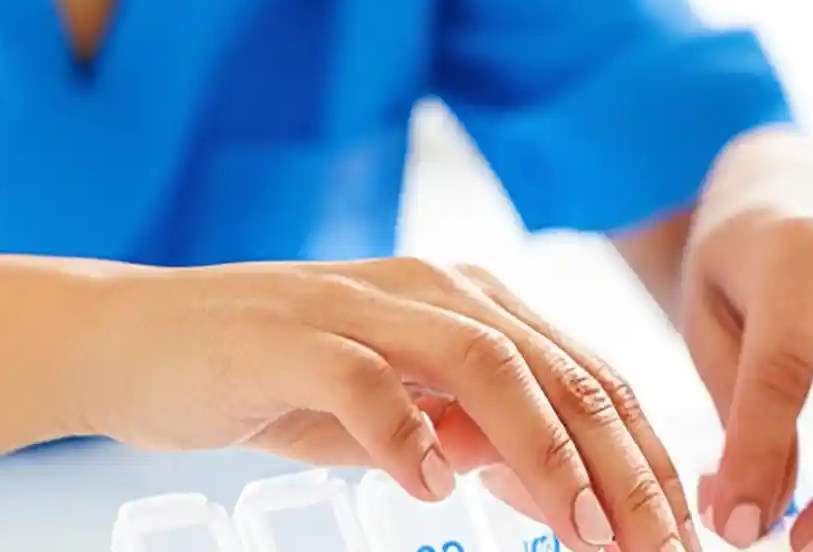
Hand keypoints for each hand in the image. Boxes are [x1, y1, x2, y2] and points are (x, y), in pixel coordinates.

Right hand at [77, 258, 696, 551]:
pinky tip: (431, 488)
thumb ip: (465, 431)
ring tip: (579, 528)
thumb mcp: (388, 410)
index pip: (583, 373)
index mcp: (465, 300)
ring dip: (543, 448)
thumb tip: (550, 479)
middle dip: (619, 465)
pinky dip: (407, 434)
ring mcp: (360, 303)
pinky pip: (366, 379)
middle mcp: (429, 287)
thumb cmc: (269, 375)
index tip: (674, 535)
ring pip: (485, 361)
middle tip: (656, 550)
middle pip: (555, 369)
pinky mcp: (290, 333)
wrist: (138, 338)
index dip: (640, 456)